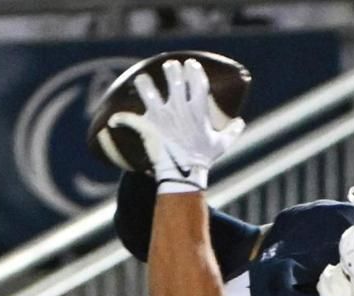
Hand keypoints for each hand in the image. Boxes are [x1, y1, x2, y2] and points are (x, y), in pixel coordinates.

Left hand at [107, 58, 246, 189]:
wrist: (184, 172)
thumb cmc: (203, 159)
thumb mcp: (222, 144)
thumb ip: (232, 131)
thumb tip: (240, 122)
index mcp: (198, 108)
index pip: (197, 81)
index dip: (194, 70)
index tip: (190, 65)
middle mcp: (179, 107)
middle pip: (174, 79)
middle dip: (171, 70)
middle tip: (169, 66)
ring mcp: (162, 116)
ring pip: (149, 92)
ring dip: (144, 83)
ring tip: (142, 79)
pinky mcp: (148, 126)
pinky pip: (130, 120)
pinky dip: (121, 120)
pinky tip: (113, 119)